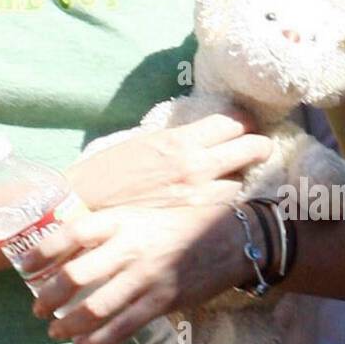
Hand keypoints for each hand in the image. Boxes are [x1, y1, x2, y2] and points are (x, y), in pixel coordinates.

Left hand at [21, 201, 251, 343]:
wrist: (232, 239)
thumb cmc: (182, 225)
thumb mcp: (142, 216)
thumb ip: (111, 230)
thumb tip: (72, 250)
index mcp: (122, 220)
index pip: (72, 231)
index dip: (43, 250)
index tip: (24, 266)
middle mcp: (130, 246)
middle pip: (75, 274)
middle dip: (49, 297)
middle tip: (37, 309)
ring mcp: (146, 276)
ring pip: (96, 307)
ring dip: (69, 325)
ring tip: (56, 332)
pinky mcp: (162, 301)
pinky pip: (122, 327)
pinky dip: (97, 341)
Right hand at [64, 110, 271, 213]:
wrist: (85, 209)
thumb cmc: (107, 172)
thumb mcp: (143, 142)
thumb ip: (176, 140)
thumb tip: (200, 135)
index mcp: (181, 141)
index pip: (233, 122)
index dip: (244, 121)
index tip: (244, 124)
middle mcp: (197, 167)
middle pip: (252, 148)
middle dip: (259, 145)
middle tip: (257, 147)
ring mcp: (199, 198)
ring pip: (241, 182)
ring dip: (239, 178)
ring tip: (231, 178)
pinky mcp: (193, 222)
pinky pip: (225, 209)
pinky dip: (225, 203)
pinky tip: (218, 202)